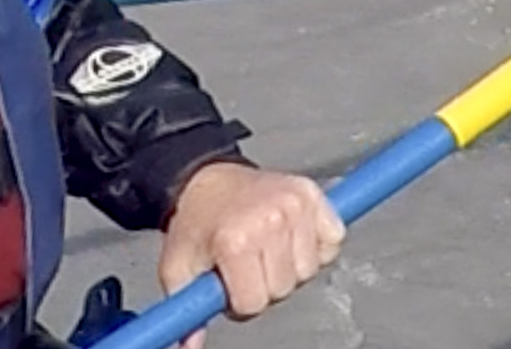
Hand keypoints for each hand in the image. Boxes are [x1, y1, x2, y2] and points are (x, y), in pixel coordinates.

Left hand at [157, 158, 343, 338]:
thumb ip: (186, 312)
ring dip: (288, 265)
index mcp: (235, 240)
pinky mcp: (312, 195)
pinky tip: (288, 234)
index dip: (238, 301)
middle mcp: (268, 220)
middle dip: (263, 283)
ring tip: (264, 245)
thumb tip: (188, 347)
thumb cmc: (197, 223)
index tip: (229, 282)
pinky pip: (332, 241)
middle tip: (245, 261)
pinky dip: (315, 244)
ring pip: (309, 270)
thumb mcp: (178, 268)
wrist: (205, 179)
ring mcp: (294, 206)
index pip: (253, 303)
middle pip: (282, 289)